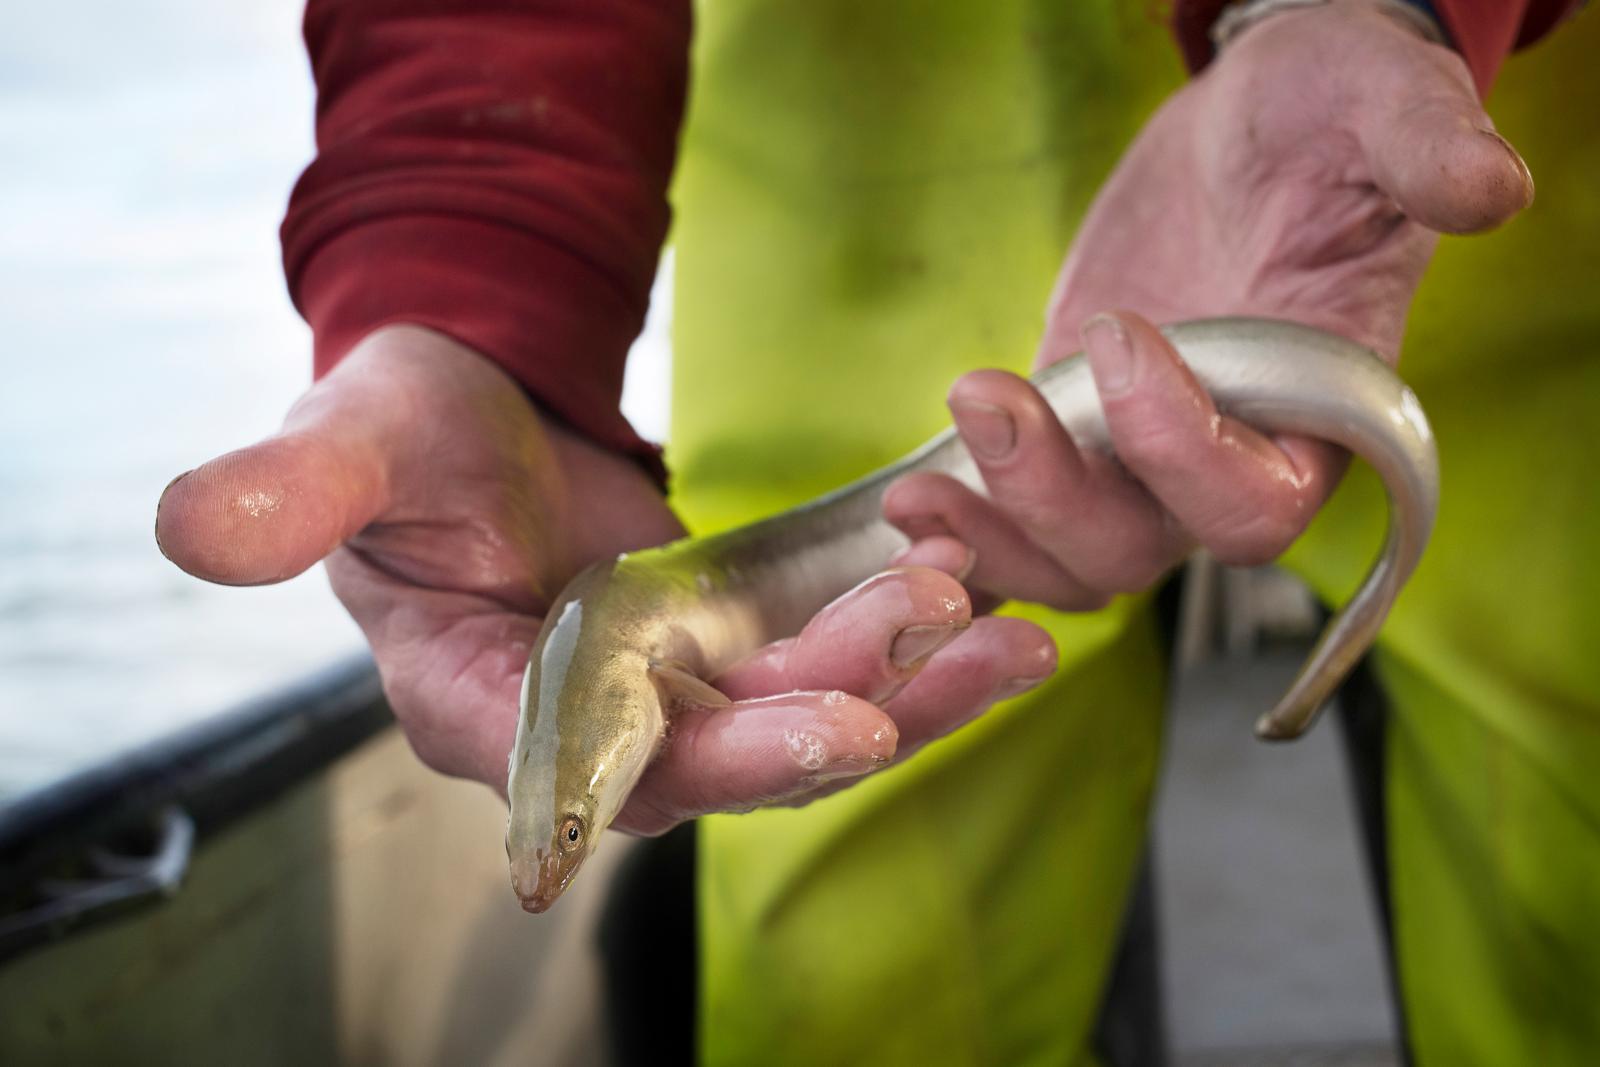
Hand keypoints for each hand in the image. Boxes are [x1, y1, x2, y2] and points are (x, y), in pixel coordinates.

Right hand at [157, 326, 1054, 829]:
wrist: (480, 419)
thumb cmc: (403, 433)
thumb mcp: (353, 440)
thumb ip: (297, 491)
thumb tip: (196, 526)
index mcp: (474, 701)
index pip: (580, 760)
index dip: (695, 758)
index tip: (817, 726)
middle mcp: (582, 728)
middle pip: (716, 758)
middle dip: (829, 715)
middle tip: (937, 648)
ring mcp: (665, 700)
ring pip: (793, 724)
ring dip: (906, 690)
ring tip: (1011, 635)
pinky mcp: (730, 659)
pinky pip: (829, 673)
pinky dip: (913, 656)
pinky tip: (1007, 622)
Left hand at [884, 0, 1531, 606]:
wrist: (1254, 125)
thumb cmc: (1332, 116)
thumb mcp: (1380, 106)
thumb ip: (1425, 152)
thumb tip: (1492, 189)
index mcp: (1318, 414)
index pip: (1254, 501)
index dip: (1181, 449)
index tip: (1121, 338)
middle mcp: (1229, 458)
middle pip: (1142, 550)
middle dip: (1053, 497)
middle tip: (989, 395)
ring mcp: (1142, 459)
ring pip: (1071, 559)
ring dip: (994, 534)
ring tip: (920, 490)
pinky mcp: (1075, 436)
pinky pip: (1021, 522)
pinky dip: (969, 532)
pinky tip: (910, 505)